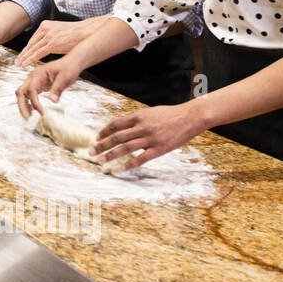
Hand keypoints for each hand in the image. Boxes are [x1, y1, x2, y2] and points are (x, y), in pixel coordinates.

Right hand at [15, 56, 83, 119]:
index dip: (35, 102)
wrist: (72, 63)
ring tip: (29, 117)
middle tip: (27, 118)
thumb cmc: (69, 68)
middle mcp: (33, 77)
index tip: (42, 113)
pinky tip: (33, 110)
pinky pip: (28, 94)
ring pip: (22, 94)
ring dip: (23, 105)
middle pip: (21, 92)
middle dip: (22, 105)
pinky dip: (28, 103)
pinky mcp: (37, 85)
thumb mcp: (65, 78)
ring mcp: (34, 81)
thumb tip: (53, 101)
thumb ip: (57, 89)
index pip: (31, 89)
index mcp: (38, 73)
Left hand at [16, 16, 107, 66]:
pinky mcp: (52, 43)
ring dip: (25, 58)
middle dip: (23, 54)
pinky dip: (30, 59)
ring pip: (32, 48)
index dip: (26, 49)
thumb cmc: (75, 34)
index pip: (33, 39)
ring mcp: (48, 36)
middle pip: (31, 44)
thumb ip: (50, 37)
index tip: (21, 55)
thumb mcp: (58, 32)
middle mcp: (45, 29)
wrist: (85, 32)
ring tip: (19, 64)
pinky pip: (38, 52)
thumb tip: (44, 47)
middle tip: (17, 61)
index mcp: (45, 25)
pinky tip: (26, 63)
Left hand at [91, 103, 206, 170]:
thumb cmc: (170, 114)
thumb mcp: (151, 113)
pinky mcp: (160, 149)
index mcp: (139, 116)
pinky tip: (121, 169)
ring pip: (126, 148)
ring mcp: (151, 138)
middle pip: (117, 137)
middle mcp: (142, 127)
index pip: (116, 124)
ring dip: (111, 155)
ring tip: (101, 160)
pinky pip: (141, 159)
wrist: (191, 117)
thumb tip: (123, 128)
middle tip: (91, 152)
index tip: (96, 138)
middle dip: (102, 145)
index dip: (104, 132)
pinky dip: (130, 164)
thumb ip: (137, 120)